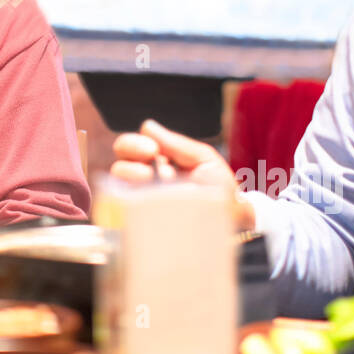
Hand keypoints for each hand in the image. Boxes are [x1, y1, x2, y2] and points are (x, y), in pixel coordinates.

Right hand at [111, 119, 254, 230]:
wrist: (236, 223)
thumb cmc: (221, 190)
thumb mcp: (205, 160)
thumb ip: (178, 144)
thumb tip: (147, 126)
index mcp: (156, 164)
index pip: (128, 148)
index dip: (133, 144)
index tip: (153, 150)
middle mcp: (145, 183)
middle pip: (118, 167)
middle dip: (130, 161)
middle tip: (150, 163)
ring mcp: (143, 206)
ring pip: (117, 190)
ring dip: (130, 181)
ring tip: (151, 183)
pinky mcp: (142, 227)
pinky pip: (123, 217)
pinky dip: (128, 208)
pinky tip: (146, 205)